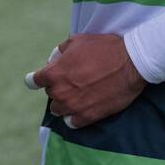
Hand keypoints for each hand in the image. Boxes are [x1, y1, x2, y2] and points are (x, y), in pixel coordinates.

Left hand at [31, 33, 145, 127]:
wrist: (131, 63)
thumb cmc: (104, 49)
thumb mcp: (77, 41)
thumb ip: (60, 52)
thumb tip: (55, 59)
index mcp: (54, 73)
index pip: (34, 81)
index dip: (35, 79)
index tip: (38, 81)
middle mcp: (60, 91)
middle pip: (50, 93)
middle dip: (57, 87)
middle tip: (72, 80)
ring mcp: (74, 106)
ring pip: (58, 109)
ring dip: (64, 103)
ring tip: (76, 96)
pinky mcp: (89, 117)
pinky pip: (72, 122)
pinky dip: (74, 117)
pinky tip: (81, 110)